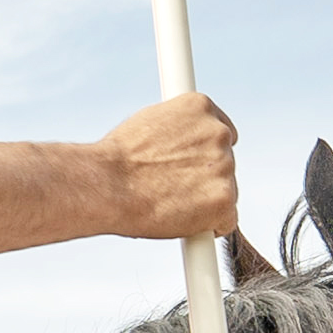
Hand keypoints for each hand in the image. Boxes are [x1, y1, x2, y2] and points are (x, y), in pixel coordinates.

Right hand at [98, 93, 236, 239]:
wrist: (106, 185)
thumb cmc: (117, 160)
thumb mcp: (149, 123)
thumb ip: (177, 130)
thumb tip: (184, 143)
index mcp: (201, 107)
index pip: (221, 132)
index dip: (204, 153)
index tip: (191, 166)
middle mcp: (218, 132)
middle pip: (225, 162)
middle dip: (204, 178)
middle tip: (171, 189)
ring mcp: (224, 166)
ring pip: (226, 191)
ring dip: (205, 201)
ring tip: (167, 202)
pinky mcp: (225, 199)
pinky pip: (226, 220)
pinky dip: (209, 225)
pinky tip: (181, 220)